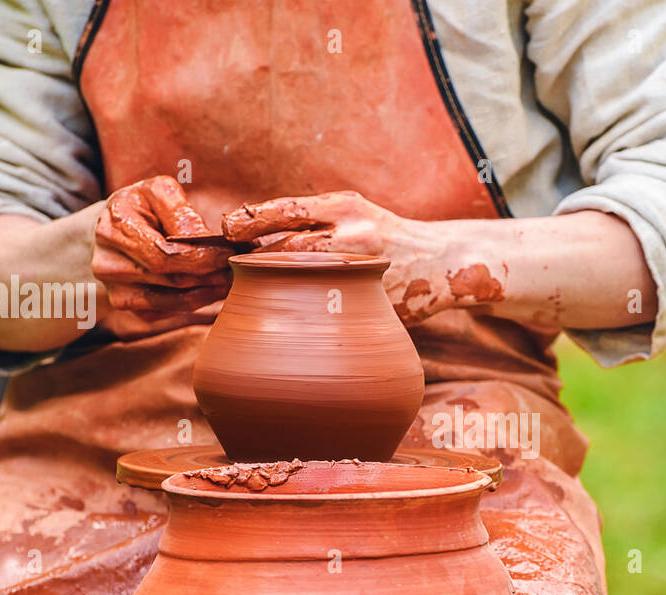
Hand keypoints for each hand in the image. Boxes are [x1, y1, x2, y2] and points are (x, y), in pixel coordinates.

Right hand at [93, 175, 231, 316]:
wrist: (110, 229)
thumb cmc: (142, 206)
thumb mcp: (158, 192)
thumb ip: (180, 212)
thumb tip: (205, 239)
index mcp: (114, 227)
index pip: (164, 254)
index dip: (202, 258)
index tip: (232, 254)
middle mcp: (108, 262)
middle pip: (172, 279)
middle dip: (212, 274)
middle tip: (241, 269)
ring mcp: (114, 289)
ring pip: (174, 299)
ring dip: (209, 291)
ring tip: (232, 279)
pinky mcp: (126, 305)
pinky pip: (169, 311)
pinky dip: (196, 301)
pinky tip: (213, 289)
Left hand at [222, 190, 506, 324]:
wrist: (444, 261)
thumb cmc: (387, 237)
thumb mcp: (355, 213)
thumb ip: (314, 221)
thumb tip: (252, 234)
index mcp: (345, 207)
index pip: (284, 209)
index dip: (248, 220)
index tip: (224, 229)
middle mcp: (352, 235)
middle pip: (284, 248)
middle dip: (248, 259)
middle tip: (221, 267)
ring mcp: (362, 271)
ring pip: (300, 280)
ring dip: (267, 287)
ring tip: (242, 291)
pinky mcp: (371, 302)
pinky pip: (326, 308)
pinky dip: (298, 313)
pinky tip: (282, 316)